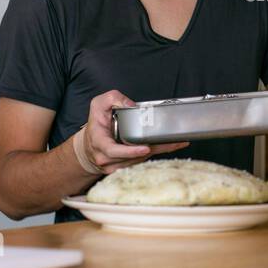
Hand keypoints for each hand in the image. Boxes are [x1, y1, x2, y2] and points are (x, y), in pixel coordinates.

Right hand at [74, 90, 188, 175]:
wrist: (89, 145)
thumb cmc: (96, 124)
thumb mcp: (99, 104)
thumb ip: (114, 99)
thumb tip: (132, 106)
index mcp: (100, 143)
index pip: (114, 151)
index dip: (130, 151)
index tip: (145, 149)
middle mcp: (106, 158)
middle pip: (135, 157)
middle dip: (156, 149)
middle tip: (175, 143)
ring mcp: (115, 166)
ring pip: (140, 161)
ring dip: (159, 152)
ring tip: (178, 143)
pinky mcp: (123, 169)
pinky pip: (141, 163)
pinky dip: (155, 154)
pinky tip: (170, 147)